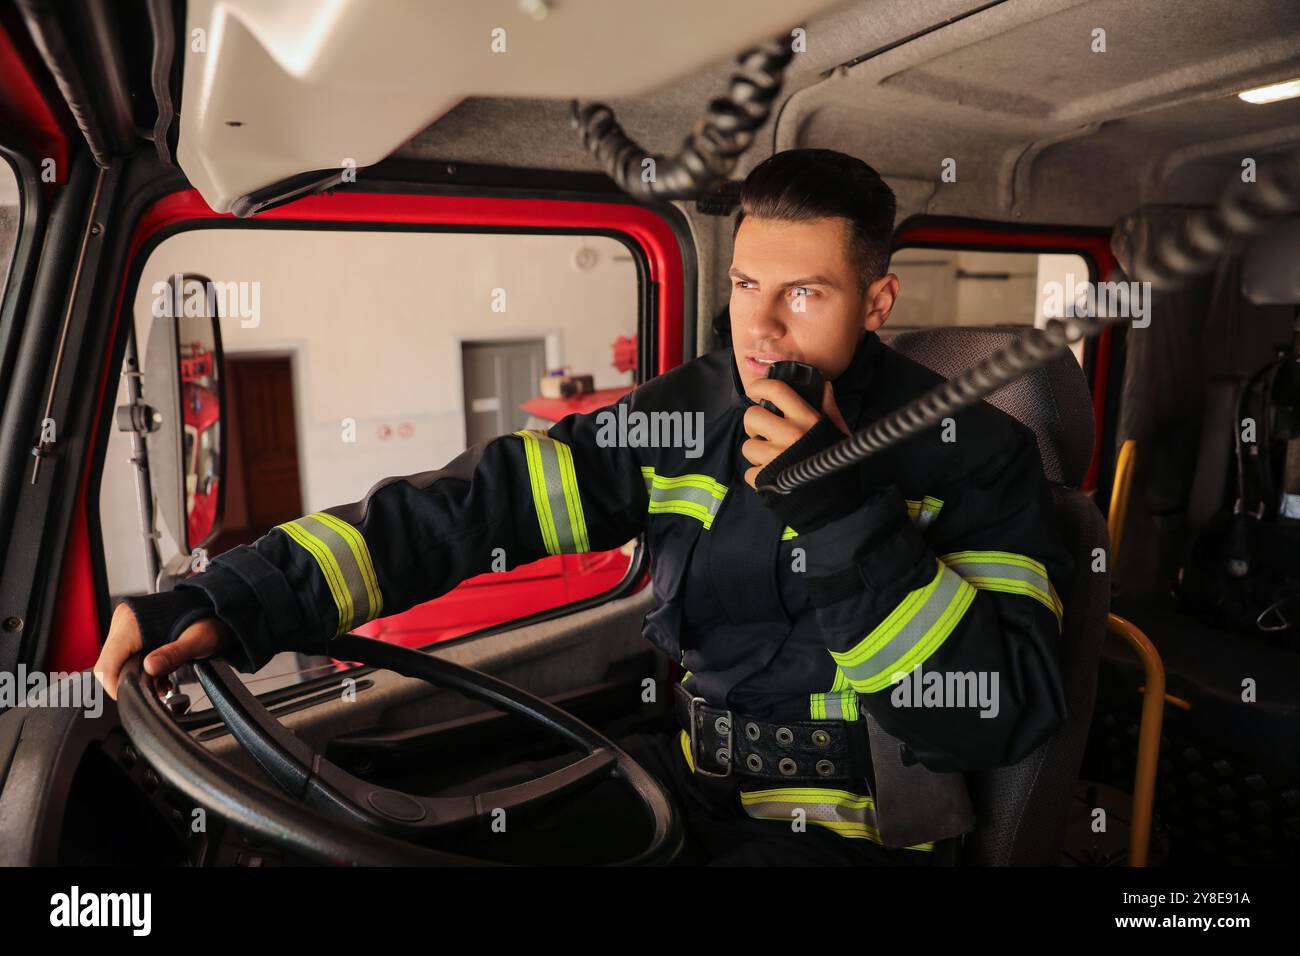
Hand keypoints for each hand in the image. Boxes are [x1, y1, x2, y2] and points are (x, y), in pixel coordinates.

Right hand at [94, 601, 231, 699]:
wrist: (216, 604)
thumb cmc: (210, 617)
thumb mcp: (197, 640)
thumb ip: (173, 654)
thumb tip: (150, 667)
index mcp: (132, 621)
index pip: (107, 663)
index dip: (115, 686)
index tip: (132, 698)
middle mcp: (125, 621)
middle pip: (110, 664)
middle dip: (129, 683)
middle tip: (155, 691)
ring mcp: (128, 625)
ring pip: (118, 662)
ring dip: (137, 677)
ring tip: (163, 685)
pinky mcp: (134, 630)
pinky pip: (128, 655)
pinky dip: (141, 668)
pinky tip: (160, 676)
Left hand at [741, 378, 848, 489]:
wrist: (837, 505)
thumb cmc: (838, 465)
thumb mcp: (839, 433)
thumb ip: (828, 408)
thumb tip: (824, 385)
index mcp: (806, 419)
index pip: (777, 390)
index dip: (760, 386)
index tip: (755, 390)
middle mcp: (789, 433)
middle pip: (752, 416)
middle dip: (754, 425)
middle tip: (765, 434)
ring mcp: (775, 456)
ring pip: (748, 445)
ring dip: (757, 453)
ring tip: (773, 460)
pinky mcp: (764, 478)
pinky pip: (749, 471)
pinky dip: (758, 476)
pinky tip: (774, 478)